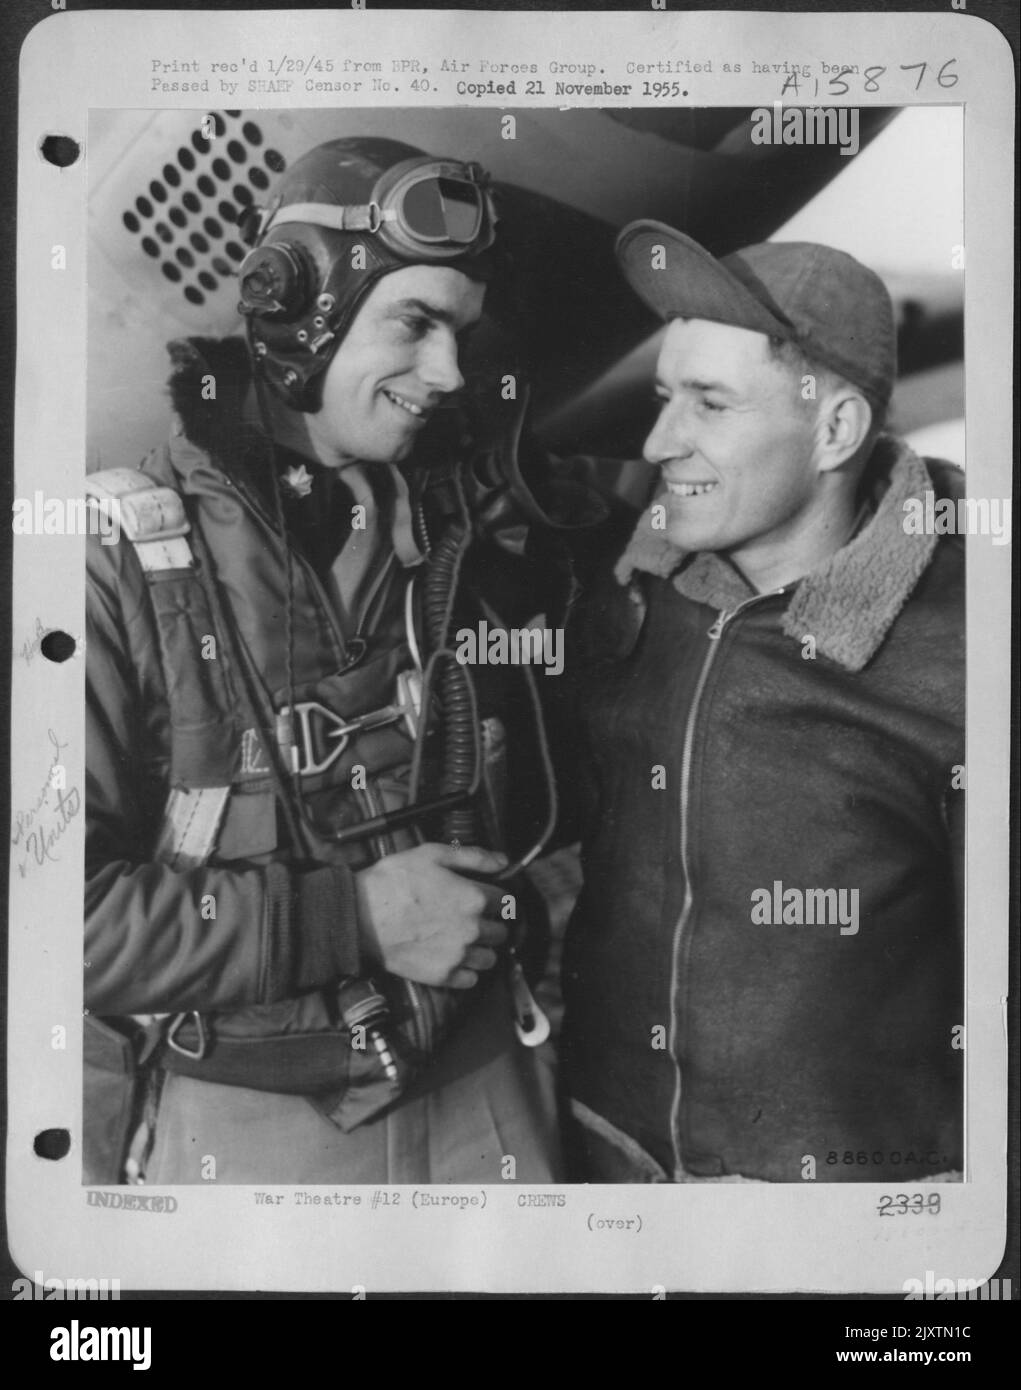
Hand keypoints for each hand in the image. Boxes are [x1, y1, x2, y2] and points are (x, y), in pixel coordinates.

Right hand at [354, 843, 508, 988]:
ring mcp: (458, 955)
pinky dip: (466, 970)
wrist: (359, 916)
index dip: (496, 898)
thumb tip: (504, 861)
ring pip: (490, 958)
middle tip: (471, 919)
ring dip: (482, 949)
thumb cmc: (394, 881)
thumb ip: (473, 856)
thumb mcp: (432, 854)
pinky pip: (471, 979)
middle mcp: (472, 930)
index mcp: (474, 898)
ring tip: (463, 940)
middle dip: (491, 924)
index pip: (506, 902)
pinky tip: (451, 957)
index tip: (485, 898)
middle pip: (502, 932)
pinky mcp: (443, 976)